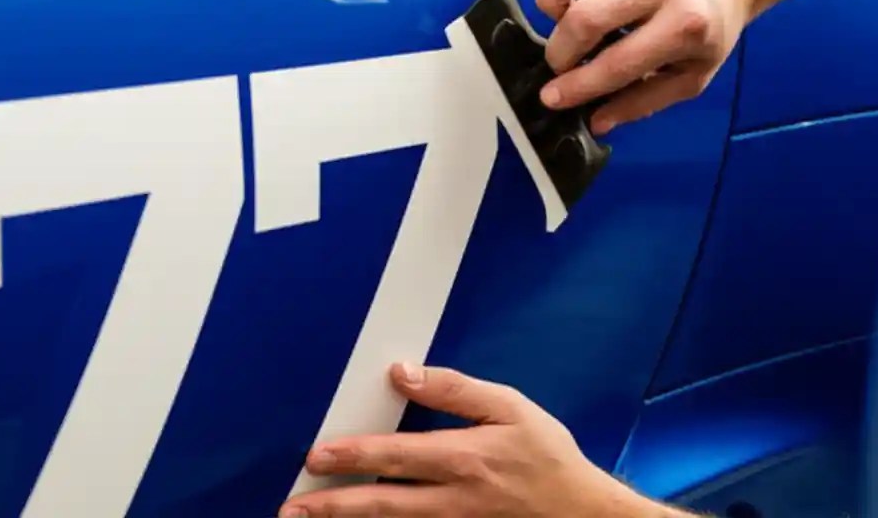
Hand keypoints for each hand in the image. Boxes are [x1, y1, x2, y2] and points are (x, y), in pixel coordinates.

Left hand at [278, 363, 683, 517]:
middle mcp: (453, 499)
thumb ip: (456, 389)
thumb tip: (405, 374)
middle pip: (382, 503)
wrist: (585, 513)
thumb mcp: (511, 407)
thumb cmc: (548, 456)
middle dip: (333, 506)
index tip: (317, 457)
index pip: (395, 457)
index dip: (353, 456)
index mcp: (463, 458)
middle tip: (293, 507)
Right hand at [534, 0, 755, 133]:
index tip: (553, 98)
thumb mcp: (690, 76)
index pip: (617, 62)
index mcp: (685, 24)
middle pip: (585, 17)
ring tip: (566, 20)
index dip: (578, 86)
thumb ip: (642, 101)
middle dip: (561, 51)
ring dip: (551, 0)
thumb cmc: (708, 29)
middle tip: (563, 64)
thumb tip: (595, 121)